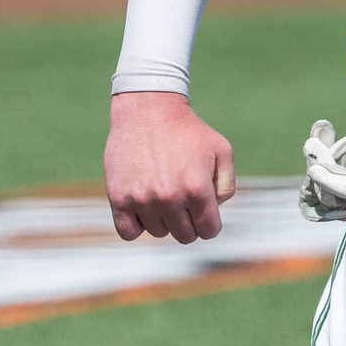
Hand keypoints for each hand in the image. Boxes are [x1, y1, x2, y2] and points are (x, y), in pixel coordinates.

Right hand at [105, 90, 236, 242]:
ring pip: (158, 232)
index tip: (205, 212)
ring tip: (163, 192)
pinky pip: (129, 233)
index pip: (209, 230)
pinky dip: (137, 225)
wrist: (148, 109)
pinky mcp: (118, 197)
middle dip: (189, 222)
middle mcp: (169, 197)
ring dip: (163, 219)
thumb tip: (214, 211)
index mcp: (197, 188)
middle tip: (184, 200)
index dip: (211, 223)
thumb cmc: (188, 130)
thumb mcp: (221, 150)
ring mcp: (142, 199)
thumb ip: (227, 185)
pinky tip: (143, 206)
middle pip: (185, 236)